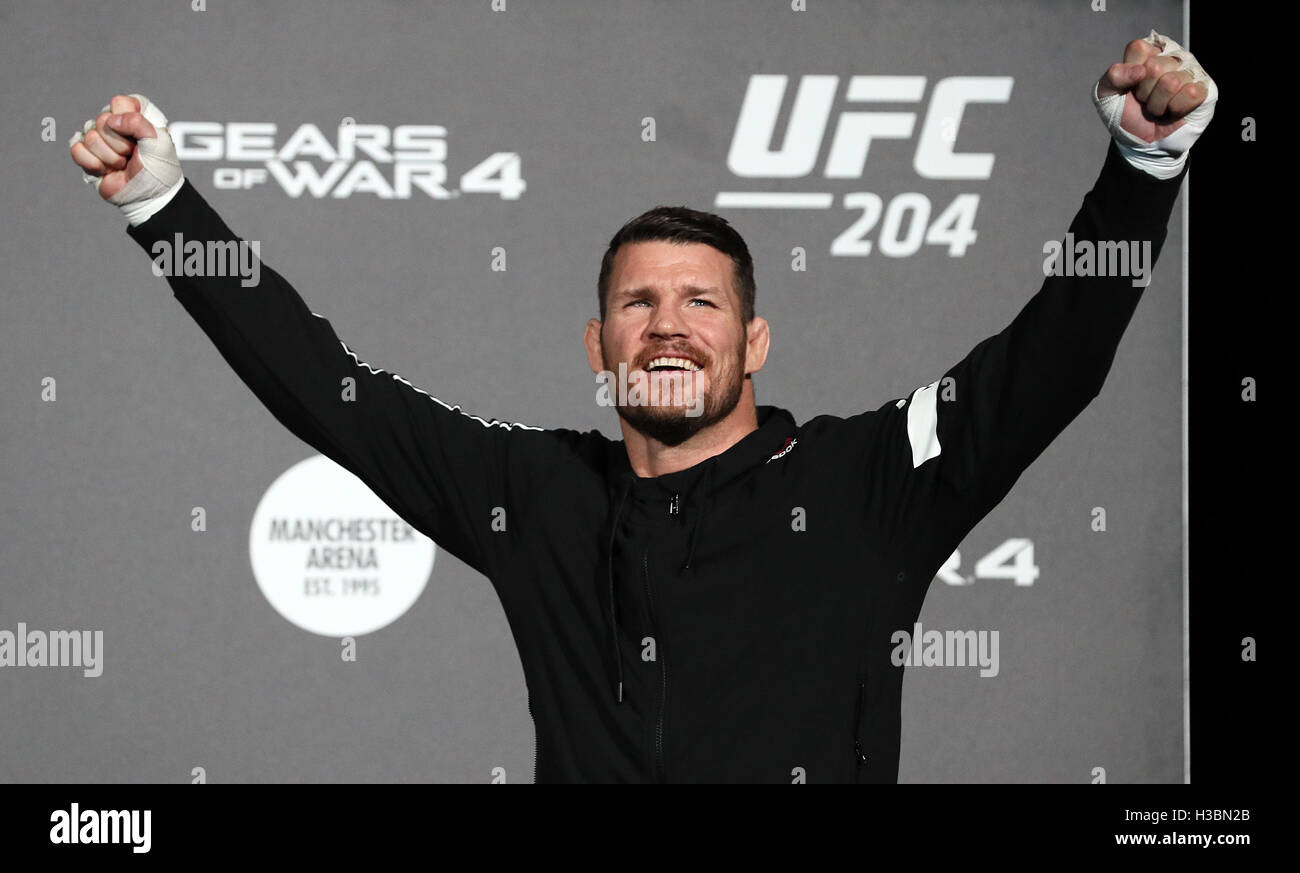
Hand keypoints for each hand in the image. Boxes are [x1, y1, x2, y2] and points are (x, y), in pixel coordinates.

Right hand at [68, 93, 182, 222]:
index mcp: (134, 115)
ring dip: (110, 157)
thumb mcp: (159, 143)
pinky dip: (94, 164)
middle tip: (132, 155)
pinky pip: (76, 149)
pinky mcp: (87, 155)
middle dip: (120, 144)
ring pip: (89, 136)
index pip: (120, 103)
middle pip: (102, 120)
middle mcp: (115, 125)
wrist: (149, 197)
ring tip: (123, 164)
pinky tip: (107, 170)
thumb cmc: (158, 169)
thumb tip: (112, 120)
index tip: (141, 137)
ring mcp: (100, 139)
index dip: (128, 120)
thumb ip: (138, 123)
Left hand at [1097, 35, 1211, 142]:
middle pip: (1154, 66)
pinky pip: (1190, 93)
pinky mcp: (1204, 88)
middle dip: (1144, 92)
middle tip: (1145, 100)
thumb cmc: (1126, 116)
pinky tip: (1174, 111)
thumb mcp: (1106, 96)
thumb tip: (1140, 69)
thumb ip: (1113, 77)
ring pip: (1171, 82)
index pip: (1138, 48)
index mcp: (1148, 53)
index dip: (1129, 74)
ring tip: (1158, 107)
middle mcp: (1171, 57)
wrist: (1140, 144)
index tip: (1130, 87)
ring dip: (1158, 104)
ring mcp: (1189, 71)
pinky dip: (1176, 108)